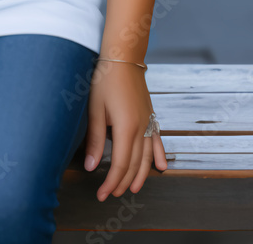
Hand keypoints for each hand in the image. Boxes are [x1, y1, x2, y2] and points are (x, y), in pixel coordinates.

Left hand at [83, 60, 167, 200]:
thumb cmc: (105, 79)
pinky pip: (156, 141)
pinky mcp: (150, 115)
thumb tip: (91, 166)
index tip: (101, 194)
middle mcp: (141, 129)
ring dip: (141, 175)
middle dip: (122, 182)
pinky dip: (158, 156)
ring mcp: (148, 122)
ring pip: (147, 157)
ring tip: (131, 189)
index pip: (120, 165)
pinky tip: (160, 167)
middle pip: (134, 165)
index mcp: (126, 129)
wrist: (122, 57)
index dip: (110, 182)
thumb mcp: (95, 108)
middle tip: (110, 194)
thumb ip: (94, 139)